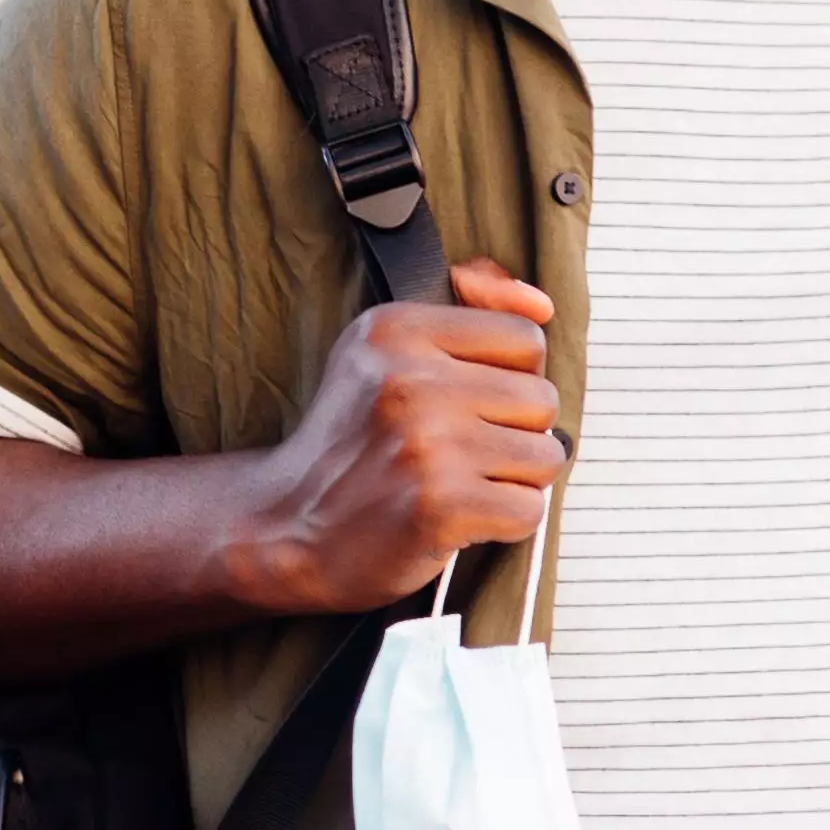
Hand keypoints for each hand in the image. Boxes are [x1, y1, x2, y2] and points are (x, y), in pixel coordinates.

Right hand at [227, 264, 560, 617]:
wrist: (285, 527)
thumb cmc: (353, 442)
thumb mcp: (388, 352)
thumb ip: (473, 313)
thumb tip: (542, 302)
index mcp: (397, 329)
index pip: (525, 338)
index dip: (512, 378)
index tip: (469, 404)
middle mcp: (409, 379)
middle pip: (541, 399)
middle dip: (517, 434)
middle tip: (461, 454)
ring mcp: (425, 444)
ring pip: (545, 456)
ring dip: (515, 481)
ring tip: (460, 484)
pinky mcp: (439, 506)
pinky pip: (528, 510)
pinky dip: (505, 524)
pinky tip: (459, 519)